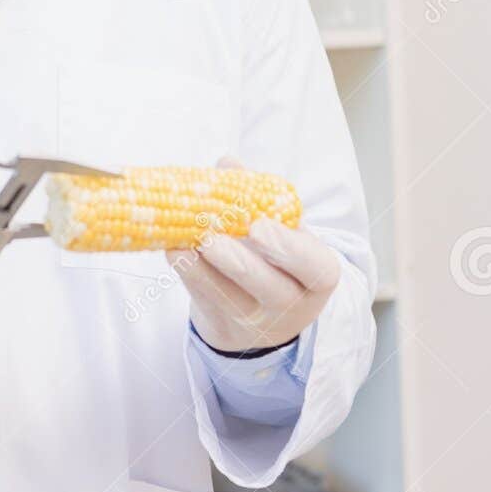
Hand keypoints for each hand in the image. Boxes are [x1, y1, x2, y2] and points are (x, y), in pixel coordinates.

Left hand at [169, 192, 338, 354]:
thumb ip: (256, 195)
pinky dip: (188, 273)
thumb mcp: (280, 227)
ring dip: (203, 268)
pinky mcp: (224, 327)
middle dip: (240, 264)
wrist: (264, 310)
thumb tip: (228, 163)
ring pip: (231, 299)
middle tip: (212, 239)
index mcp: (317, 274)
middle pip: (271, 290)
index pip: (315, 267)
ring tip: (185, 238)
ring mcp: (257, 322)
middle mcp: (292, 304)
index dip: (288, 248)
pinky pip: (205, 300)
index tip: (258, 225)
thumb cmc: (276, 257)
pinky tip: (173, 249)